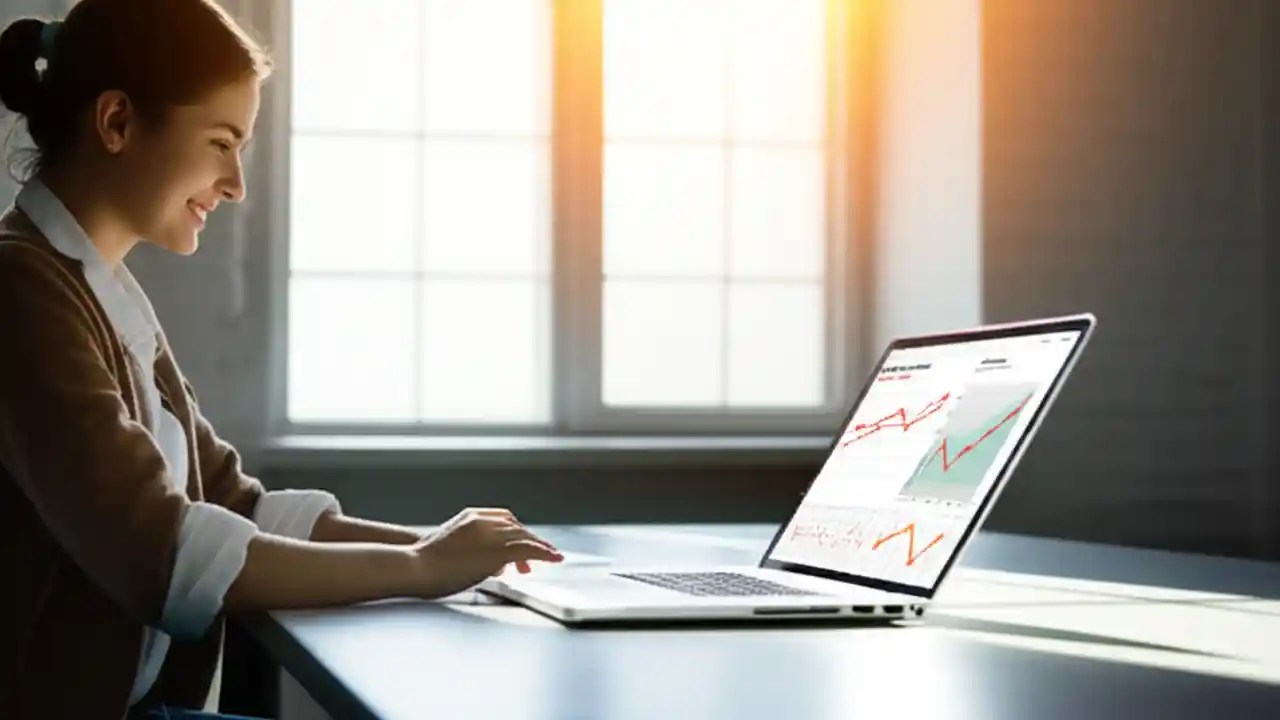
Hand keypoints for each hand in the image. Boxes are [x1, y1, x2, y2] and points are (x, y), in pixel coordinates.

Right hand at [409, 507, 562, 597]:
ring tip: (552, 556)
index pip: (504, 519)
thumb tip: (497, 565)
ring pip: (525, 536)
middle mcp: (483, 521)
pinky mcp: (497, 549)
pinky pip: (528, 549)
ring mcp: (490, 533)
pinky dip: (544, 552)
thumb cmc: (424, 564)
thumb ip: (474, 551)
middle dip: (530, 540)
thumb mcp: (451, 549)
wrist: (414, 566)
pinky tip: (554, 558)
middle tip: (543, 554)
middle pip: (516, 527)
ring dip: (541, 546)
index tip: (525, 543)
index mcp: (471, 516)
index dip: (517, 531)